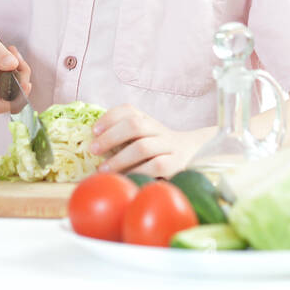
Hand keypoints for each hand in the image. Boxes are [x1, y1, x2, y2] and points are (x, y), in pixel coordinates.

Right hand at [0, 18, 31, 113]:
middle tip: (13, 51)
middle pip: (10, 97)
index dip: (19, 95)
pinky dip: (10, 70)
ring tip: (7, 49)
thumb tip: (14, 65)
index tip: (22, 72)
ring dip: (16, 70)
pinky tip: (3, 55)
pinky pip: (5, 84)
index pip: (1, 106)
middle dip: (20, 75)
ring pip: (10, 90)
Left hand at [86, 104, 211, 178]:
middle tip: (93, 150)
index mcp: (148, 121)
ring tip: (103, 169)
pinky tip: (126, 178)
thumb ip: (122, 138)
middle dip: (111, 137)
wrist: (195, 155)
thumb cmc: (158, 151)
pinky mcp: (177, 165)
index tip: (94, 130)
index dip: (109, 118)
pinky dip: (137, 172)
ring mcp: (169, 146)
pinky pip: (155, 166)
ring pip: (143, 146)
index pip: (128, 110)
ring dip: (119, 159)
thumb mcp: (143, 138)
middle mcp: (158, 130)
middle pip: (135, 124)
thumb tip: (93, 145)